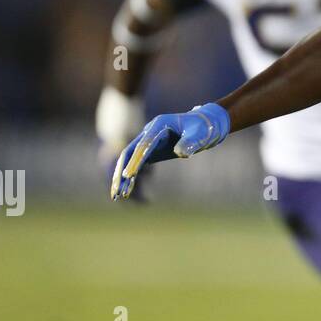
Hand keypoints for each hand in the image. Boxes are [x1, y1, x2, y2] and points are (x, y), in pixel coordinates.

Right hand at [110, 103, 230, 200]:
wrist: (205, 126)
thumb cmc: (202, 128)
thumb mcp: (200, 134)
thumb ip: (190, 142)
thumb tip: (180, 152)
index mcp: (159, 124)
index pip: (145, 144)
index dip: (136, 160)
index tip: (128, 176)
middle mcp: (149, 132)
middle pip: (130, 152)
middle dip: (122, 171)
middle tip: (115, 191)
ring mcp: (148, 142)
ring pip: (130, 160)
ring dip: (123, 177)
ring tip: (117, 196)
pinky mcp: (151, 151)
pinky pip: (137, 165)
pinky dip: (132, 177)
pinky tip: (126, 191)